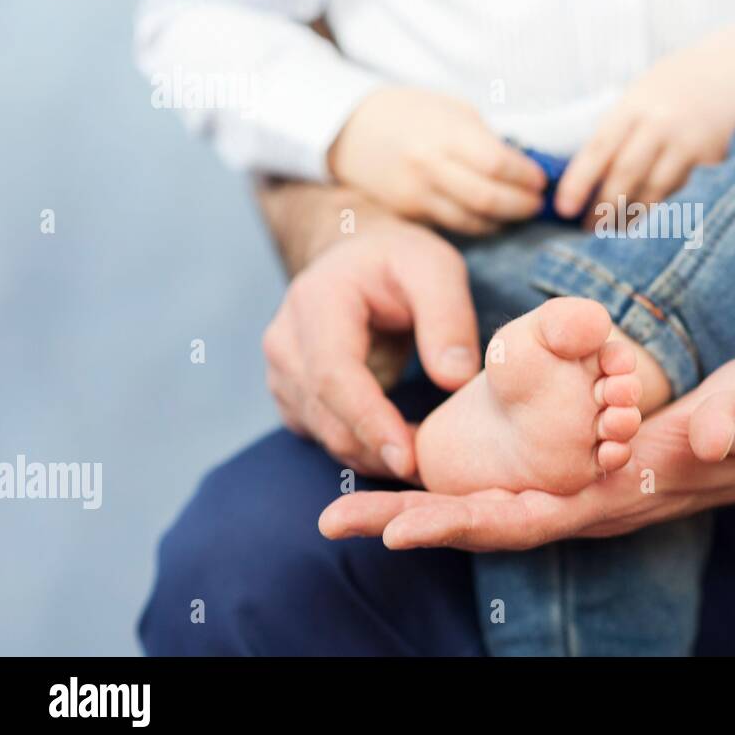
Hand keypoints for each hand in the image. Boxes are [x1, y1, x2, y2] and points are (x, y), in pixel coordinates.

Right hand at [262, 218, 480, 479]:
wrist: (361, 259)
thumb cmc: (402, 262)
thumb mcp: (436, 269)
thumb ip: (448, 318)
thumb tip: (453, 378)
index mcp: (316, 301)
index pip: (333, 375)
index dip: (369, 421)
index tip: (408, 458)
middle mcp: (285, 339)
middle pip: (322, 412)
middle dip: (373, 450)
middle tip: (428, 475)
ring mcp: (281, 370)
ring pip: (320, 432)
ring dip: (368, 457)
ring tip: (422, 467)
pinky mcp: (291, 394)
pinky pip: (321, 435)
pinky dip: (358, 451)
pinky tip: (398, 454)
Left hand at [319, 352, 734, 549]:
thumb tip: (702, 438)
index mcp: (623, 492)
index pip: (533, 518)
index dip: (465, 524)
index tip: (400, 528)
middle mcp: (593, 498)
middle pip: (492, 520)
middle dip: (414, 522)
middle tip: (335, 520)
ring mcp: (587, 482)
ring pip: (493, 503)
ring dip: (423, 505)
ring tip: (354, 505)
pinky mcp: (588, 461)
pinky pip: (513, 479)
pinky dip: (460, 482)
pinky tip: (423, 473)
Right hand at [329, 87, 547, 234]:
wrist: (349, 128)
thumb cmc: (411, 112)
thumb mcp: (452, 109)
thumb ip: (486, 139)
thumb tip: (524, 165)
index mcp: (444, 133)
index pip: (497, 163)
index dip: (526, 177)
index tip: (541, 180)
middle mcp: (429, 166)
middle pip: (488, 198)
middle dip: (522, 205)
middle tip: (538, 203)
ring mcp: (416, 194)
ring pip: (472, 221)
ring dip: (503, 222)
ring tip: (519, 213)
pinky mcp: (408, 214)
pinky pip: (453, 226)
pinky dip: (478, 226)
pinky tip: (493, 220)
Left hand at [553, 53, 734, 223]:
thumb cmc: (681, 82)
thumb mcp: (645, 91)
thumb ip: (622, 127)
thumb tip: (590, 173)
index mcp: (636, 104)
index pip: (599, 148)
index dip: (579, 182)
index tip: (564, 208)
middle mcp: (661, 123)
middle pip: (625, 175)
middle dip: (603, 207)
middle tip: (589, 229)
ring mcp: (690, 142)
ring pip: (655, 190)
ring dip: (633, 215)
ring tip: (616, 229)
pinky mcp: (714, 160)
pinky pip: (682, 189)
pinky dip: (664, 204)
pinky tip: (651, 216)